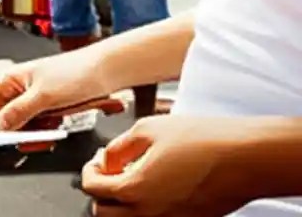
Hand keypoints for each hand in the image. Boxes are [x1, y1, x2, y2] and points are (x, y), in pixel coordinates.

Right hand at [0, 50, 108, 130]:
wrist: (107, 70)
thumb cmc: (76, 71)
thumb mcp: (42, 96)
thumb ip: (17, 112)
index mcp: (12, 79)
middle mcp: (21, 88)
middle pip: (5, 115)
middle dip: (13, 130)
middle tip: (20, 140)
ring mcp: (36, 97)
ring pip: (23, 122)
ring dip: (31, 131)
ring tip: (43, 133)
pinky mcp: (51, 105)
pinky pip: (40, 123)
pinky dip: (44, 129)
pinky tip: (52, 129)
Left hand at [81, 116, 251, 216]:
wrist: (247, 157)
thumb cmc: (205, 141)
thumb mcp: (147, 130)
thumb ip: (118, 147)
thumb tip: (107, 159)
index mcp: (134, 190)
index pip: (92, 188)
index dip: (90, 170)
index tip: (97, 160)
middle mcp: (149, 214)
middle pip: (104, 212)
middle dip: (101, 191)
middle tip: (110, 171)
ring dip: (122, 203)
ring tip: (132, 179)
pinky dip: (146, 208)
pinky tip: (155, 186)